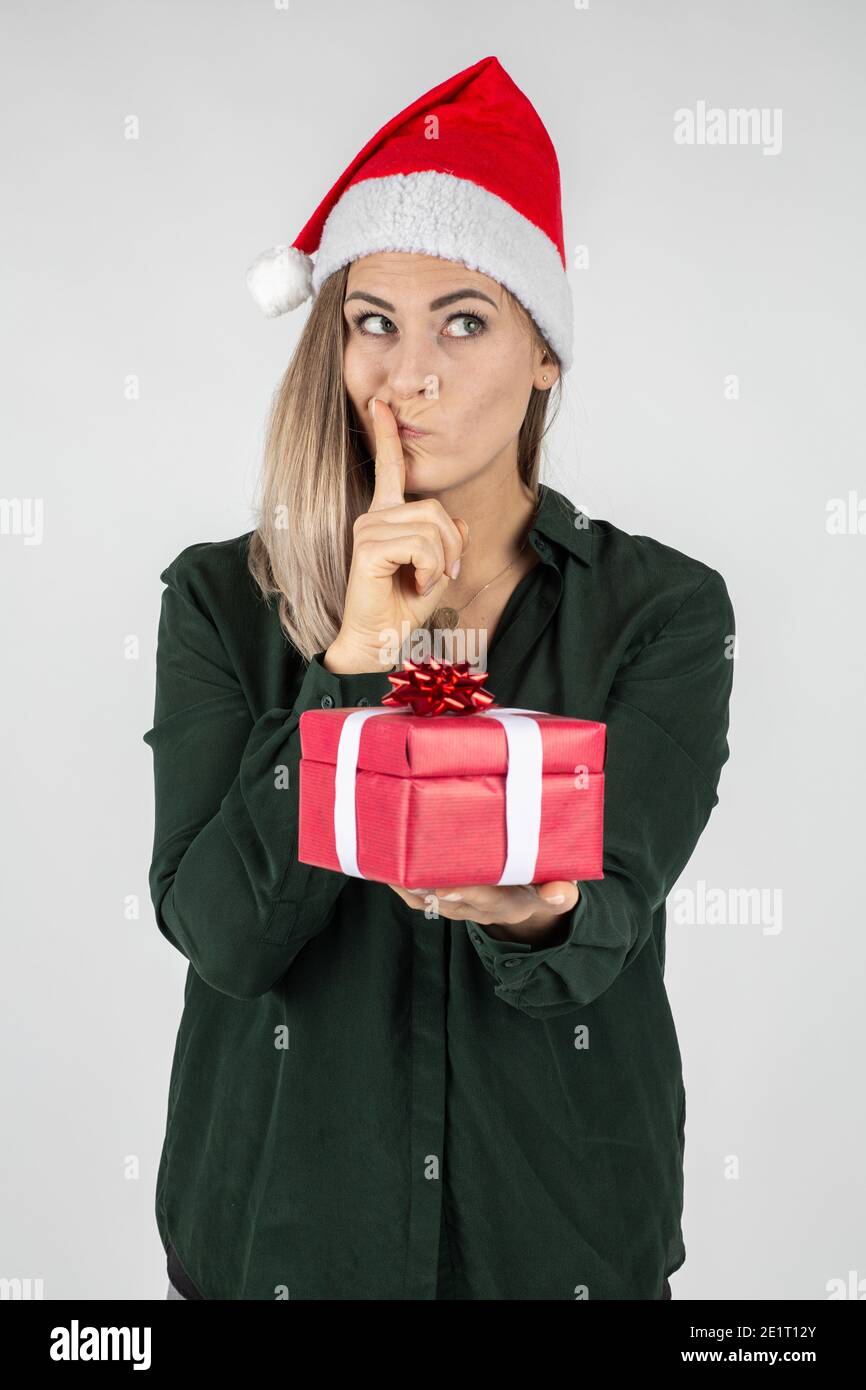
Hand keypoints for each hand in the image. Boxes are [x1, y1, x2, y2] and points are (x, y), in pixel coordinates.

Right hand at [325, 398, 469, 672]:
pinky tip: (414, 585)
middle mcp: (374, 516)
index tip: (380, 404)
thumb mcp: (437, 571)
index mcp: (386, 517)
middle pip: (436, 508)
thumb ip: (448, 540)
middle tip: (440, 575)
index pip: (390, 468)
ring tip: (422, 583)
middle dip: (451, 545)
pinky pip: (421, 545)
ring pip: (432, 526)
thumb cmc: (401, 609)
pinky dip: (429, 569)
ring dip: (440, 561)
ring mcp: (369, 528)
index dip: (387, 436)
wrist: (378, 641)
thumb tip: (458, 521)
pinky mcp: (370, 546)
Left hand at [388, 880, 580, 945]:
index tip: (452, 885)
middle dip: (435, 888)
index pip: (493, 900)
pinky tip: (386, 869)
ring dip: (414, 886)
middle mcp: (487, 909)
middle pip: (457, 900)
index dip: (472, 894)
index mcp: (516, 903)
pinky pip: (422, 900)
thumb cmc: (548, 879)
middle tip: (415, 872)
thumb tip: (559, 893)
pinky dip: (403, 887)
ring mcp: (466, 908)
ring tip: (394, 866)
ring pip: (435, 900)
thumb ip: (561, 891)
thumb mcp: (563, 886)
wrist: (535, 899)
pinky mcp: (450, 903)